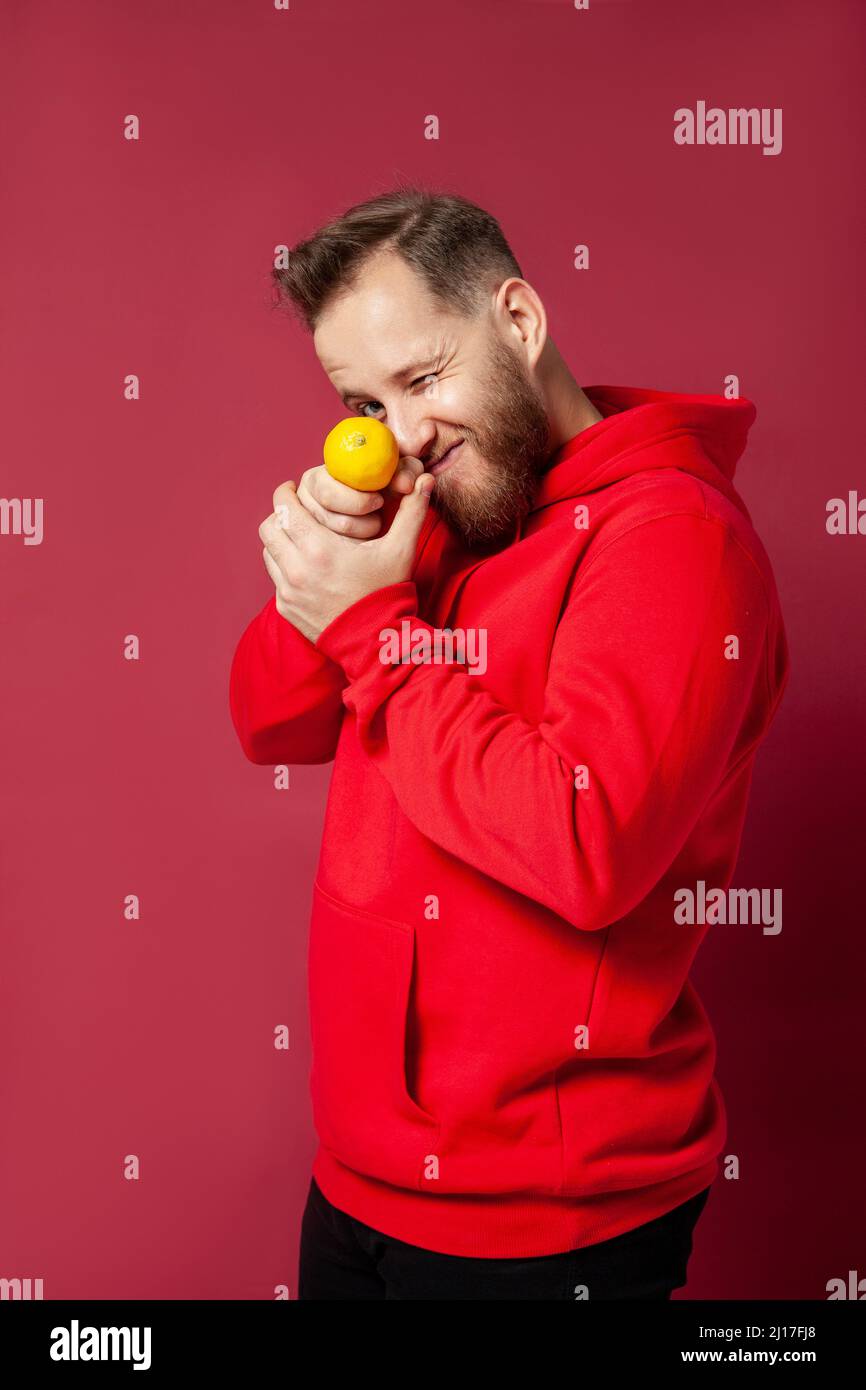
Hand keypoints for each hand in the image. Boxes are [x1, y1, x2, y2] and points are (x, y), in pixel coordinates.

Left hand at [259, 472, 435, 643]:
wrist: (375, 643)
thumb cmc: (387, 593)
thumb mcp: (401, 551)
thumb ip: (412, 512)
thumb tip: (426, 480)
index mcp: (319, 547)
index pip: (284, 507)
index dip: (286, 493)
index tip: (294, 488)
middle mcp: (296, 568)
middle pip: (269, 527)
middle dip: (280, 515)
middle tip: (296, 511)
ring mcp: (288, 590)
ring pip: (269, 552)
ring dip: (280, 541)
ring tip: (301, 539)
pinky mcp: (286, 608)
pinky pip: (275, 578)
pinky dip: (285, 567)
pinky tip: (306, 568)